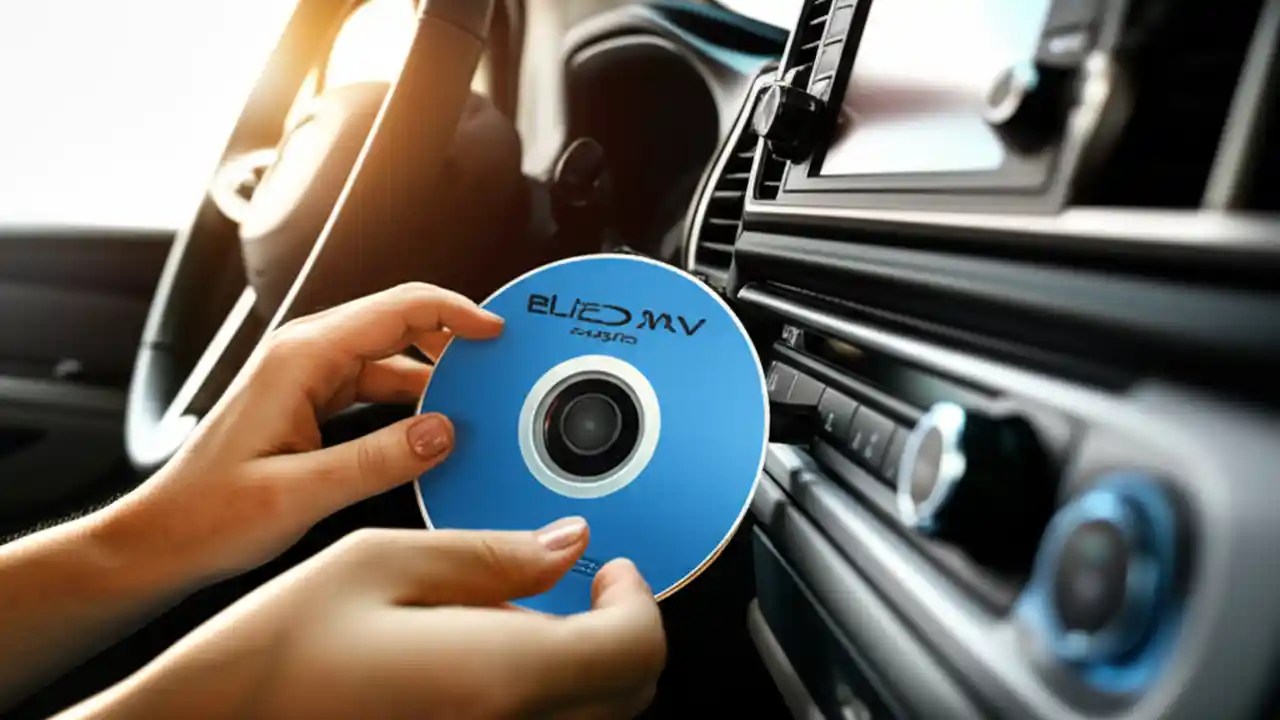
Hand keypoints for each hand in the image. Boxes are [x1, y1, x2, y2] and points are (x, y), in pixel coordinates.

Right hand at [70, 522, 666, 719]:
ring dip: (586, 670)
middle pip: (626, 694)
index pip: (634, 647)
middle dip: (621, 633)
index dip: (638, 599)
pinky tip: (489, 667)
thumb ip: (488, 556)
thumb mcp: (377, 565)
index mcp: (498, 678)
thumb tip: (565, 546)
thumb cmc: (267, 659)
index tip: (616, 569)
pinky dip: (541, 700)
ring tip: (527, 623)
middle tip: (584, 589)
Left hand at [106, 283, 503, 587]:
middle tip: (496, 365)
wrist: (162, 539)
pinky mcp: (305, 400)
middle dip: (451, 337)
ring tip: (471, 400)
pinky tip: (429, 426)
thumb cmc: (209, 516)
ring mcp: (303, 376)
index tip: (496, 331)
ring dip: (431, 372)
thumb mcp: (301, 494)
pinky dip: (407, 397)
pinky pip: (370, 383)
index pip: (396, 310)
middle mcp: (302, 355)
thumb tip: (443, 431)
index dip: (455, 313)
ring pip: (386, 355)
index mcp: (300, 358)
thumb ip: (378, 460)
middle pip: (395, 322)